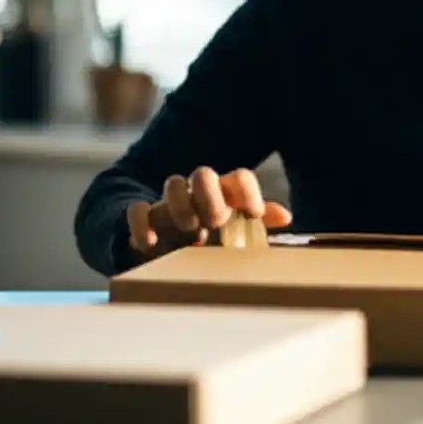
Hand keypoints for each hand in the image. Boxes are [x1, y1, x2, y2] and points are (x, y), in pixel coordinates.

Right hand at [126, 167, 292, 261]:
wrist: (162, 249)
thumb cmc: (211, 243)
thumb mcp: (238, 237)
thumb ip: (259, 226)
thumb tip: (285, 216)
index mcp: (224, 197)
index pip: (239, 179)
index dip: (248, 192)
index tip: (253, 212)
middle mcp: (197, 195)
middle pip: (204, 174)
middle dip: (210, 196)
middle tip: (215, 221)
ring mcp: (169, 205)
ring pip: (173, 183)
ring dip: (181, 205)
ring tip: (189, 232)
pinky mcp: (143, 218)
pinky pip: (137, 210)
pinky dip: (142, 224)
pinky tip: (150, 244)